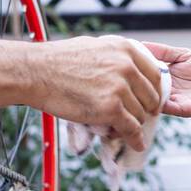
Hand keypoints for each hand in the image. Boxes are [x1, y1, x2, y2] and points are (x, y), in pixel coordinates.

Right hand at [32, 36, 164, 152]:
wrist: (36, 72)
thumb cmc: (57, 60)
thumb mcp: (94, 46)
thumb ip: (116, 56)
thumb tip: (127, 66)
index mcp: (125, 49)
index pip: (154, 73)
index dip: (154, 90)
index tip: (150, 101)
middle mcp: (127, 66)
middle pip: (151, 95)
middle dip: (146, 109)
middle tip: (140, 116)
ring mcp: (120, 88)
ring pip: (140, 114)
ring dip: (134, 124)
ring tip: (122, 128)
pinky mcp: (111, 108)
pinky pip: (131, 128)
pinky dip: (135, 139)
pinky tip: (137, 144)